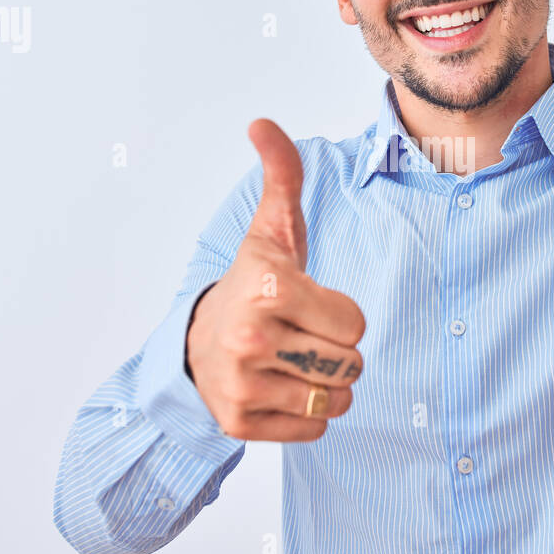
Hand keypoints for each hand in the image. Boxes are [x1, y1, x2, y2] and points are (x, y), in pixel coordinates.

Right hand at [185, 118, 366, 440]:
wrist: (197, 344)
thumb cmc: (251, 284)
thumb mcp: (271, 230)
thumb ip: (281, 175)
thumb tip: (263, 125)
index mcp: (268, 288)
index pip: (356, 324)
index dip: (342, 315)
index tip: (309, 304)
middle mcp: (251, 339)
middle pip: (350, 364)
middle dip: (337, 352)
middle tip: (302, 335)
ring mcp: (243, 385)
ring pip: (337, 399)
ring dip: (327, 385)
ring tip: (294, 361)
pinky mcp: (240, 424)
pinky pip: (315, 429)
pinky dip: (308, 415)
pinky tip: (281, 388)